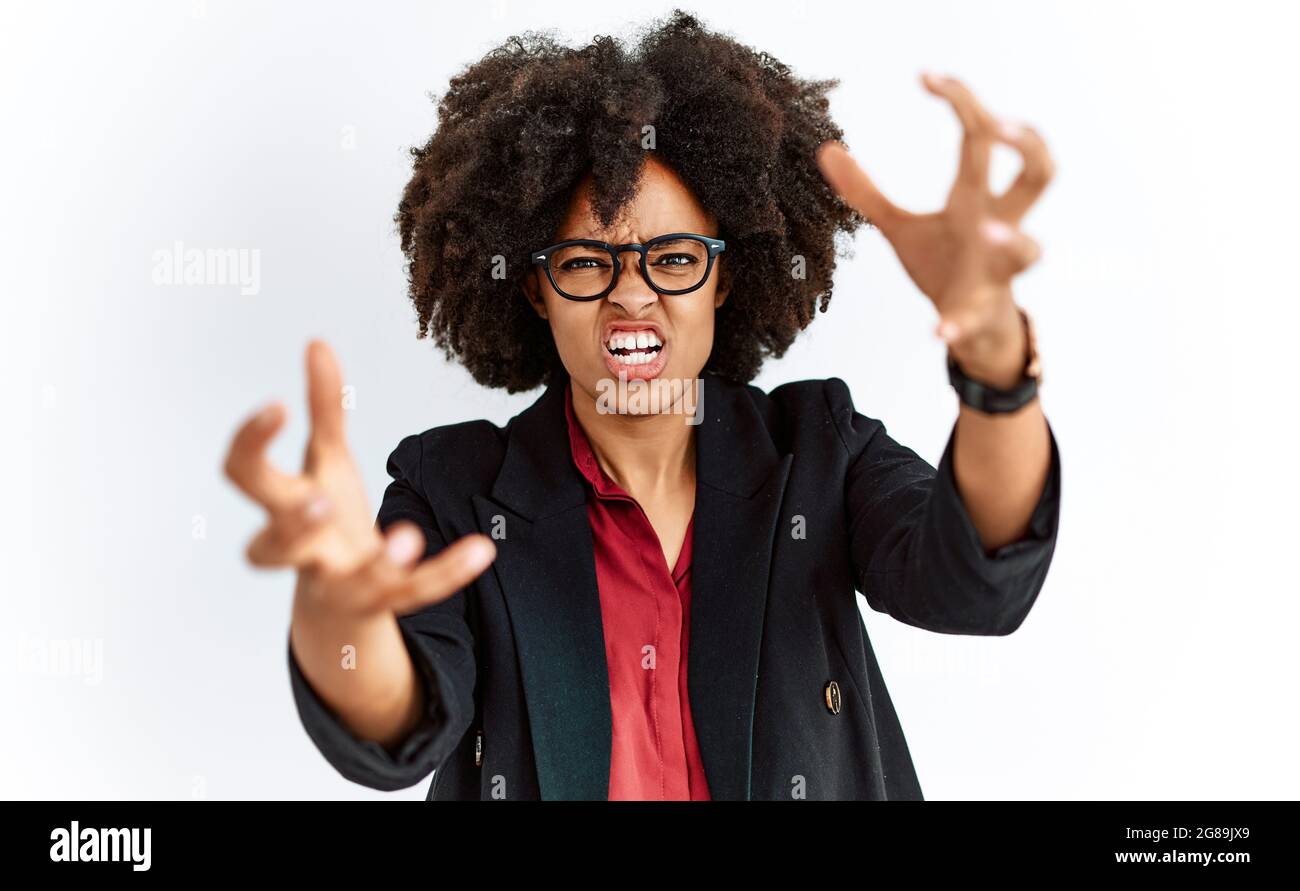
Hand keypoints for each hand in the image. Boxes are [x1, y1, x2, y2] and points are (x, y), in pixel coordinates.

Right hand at [223, 340, 495, 617]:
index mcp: (280, 506)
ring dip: (378, 562)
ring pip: (349, 585)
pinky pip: (414, 593)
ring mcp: (339, 582)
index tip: (276, 404)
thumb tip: (318, 342)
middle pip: (270, 549)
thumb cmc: (323, 514)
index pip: (243, 477)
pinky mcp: (382, 602)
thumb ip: (323, 407)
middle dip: (293, 526)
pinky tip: (482, 549)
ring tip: (409, 534)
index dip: (251, 444)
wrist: (339, 598)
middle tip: (322, 503)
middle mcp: (301, 551)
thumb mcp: (327, 460)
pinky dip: (447, 573)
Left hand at [816, 72, 1053, 383]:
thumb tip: (826, 150)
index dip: (963, 102)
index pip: (982, 138)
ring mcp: (996, 272)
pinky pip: (973, 319)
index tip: (926, 76)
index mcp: (976, 199)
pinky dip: (956, 325)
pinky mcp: (979, 313)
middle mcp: (997, 226)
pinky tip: (938, 331)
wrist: (969, 328)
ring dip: (1010, 241)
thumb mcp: (898, 226)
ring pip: (1027, 250)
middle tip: (998, 123)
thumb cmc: (943, 263)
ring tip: (986, 233)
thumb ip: (865, 191)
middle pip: (1038, 176)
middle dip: (1027, 147)